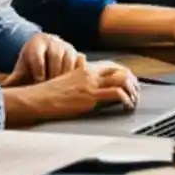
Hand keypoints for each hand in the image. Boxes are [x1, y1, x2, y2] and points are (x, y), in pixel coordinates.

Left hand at [4, 33, 83, 85]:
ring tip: (59, 90)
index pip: (38, 58)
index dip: (38, 72)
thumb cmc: (31, 61)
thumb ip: (13, 77)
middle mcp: (54, 42)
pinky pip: (80, 64)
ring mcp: (68, 47)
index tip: (37, 83)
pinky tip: (72, 85)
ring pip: (69, 62)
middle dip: (52, 75)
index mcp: (37, 42)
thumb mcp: (22, 66)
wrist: (46, 47)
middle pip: (55, 58)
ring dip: (65, 77)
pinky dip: (77, 75)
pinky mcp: (78, 53)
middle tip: (49, 90)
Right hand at [8, 62, 139, 123]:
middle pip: (121, 72)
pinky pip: (116, 94)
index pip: (112, 67)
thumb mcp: (65, 80)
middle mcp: (91, 74)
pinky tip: (127, 106)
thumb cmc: (48, 94)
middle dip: (132, 83)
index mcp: (85, 70)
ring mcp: (91, 85)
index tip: (131, 84)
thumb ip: (78, 76)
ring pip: (122, 81)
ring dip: (132, 91)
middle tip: (136, 93)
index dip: (125, 75)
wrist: (37, 99)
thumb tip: (83, 71)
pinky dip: (126, 99)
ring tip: (134, 101)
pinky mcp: (90, 97)